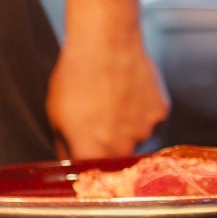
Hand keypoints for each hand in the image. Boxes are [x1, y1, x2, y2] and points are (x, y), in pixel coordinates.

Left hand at [45, 30, 169, 158]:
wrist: (106, 42)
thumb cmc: (77, 74)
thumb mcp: (56, 114)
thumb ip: (65, 146)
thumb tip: (69, 161)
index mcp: (93, 153)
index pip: (93, 175)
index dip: (89, 164)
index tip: (88, 152)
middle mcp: (122, 148)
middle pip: (117, 159)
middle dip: (109, 146)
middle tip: (101, 119)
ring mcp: (145, 131)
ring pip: (136, 140)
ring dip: (127, 128)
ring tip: (116, 100)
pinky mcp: (160, 114)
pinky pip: (152, 121)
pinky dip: (143, 112)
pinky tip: (130, 92)